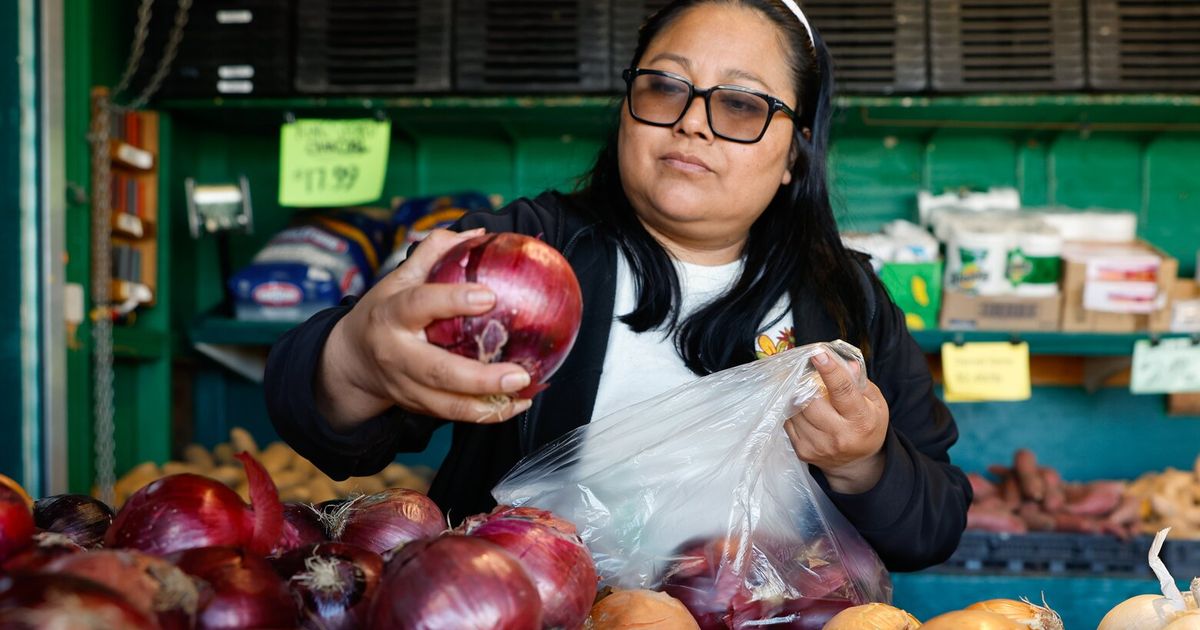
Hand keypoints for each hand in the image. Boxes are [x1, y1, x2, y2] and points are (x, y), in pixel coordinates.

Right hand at [315, 228, 533, 430]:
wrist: (349, 362)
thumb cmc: (382, 312)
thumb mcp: (397, 279)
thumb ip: (433, 251)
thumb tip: (476, 232)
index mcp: (391, 314)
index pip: (419, 305)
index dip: (452, 300)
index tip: (489, 296)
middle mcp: (397, 354)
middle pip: (438, 371)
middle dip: (480, 377)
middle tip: (519, 372)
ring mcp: (406, 386)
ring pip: (448, 405)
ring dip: (490, 404)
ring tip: (526, 392)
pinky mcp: (418, 407)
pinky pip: (455, 415)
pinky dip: (489, 413)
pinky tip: (519, 403)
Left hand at [784, 349, 888, 493]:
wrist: (855, 464)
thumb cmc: (867, 426)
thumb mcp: (875, 404)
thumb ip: (859, 382)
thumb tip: (846, 363)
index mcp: (860, 420)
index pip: (842, 391)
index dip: (829, 370)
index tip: (818, 353)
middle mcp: (838, 435)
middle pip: (811, 400)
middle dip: (805, 382)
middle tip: (806, 372)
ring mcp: (818, 445)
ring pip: (795, 410)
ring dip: (796, 395)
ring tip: (805, 390)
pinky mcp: (802, 451)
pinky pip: (789, 421)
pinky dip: (793, 410)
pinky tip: (802, 408)